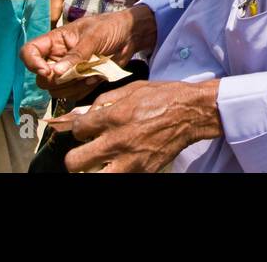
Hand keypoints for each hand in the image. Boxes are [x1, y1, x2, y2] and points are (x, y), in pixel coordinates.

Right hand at [22, 6, 152, 100]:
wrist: (130, 36)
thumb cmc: (110, 27)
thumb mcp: (94, 37)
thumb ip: (75, 54)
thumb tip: (55, 72)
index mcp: (55, 41)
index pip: (29, 53)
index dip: (32, 63)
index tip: (48, 71)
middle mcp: (57, 58)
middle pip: (41, 79)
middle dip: (57, 80)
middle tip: (76, 73)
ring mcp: (68, 72)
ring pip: (56, 90)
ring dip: (72, 86)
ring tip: (91, 73)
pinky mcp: (80, 82)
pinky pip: (73, 94)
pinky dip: (83, 90)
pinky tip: (96, 77)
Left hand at [64, 80, 221, 172]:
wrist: (191, 113)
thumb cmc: (163, 97)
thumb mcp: (133, 89)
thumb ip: (104, 100)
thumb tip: (84, 113)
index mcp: (114, 117)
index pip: (77, 130)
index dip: (79, 129)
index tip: (86, 129)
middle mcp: (117, 141)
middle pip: (74, 161)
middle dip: (76, 156)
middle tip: (87, 150)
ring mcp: (130, 160)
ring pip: (92, 177)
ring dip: (92, 170)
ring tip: (99, 163)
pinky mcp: (143, 171)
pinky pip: (119, 177)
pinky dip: (117, 171)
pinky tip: (121, 162)